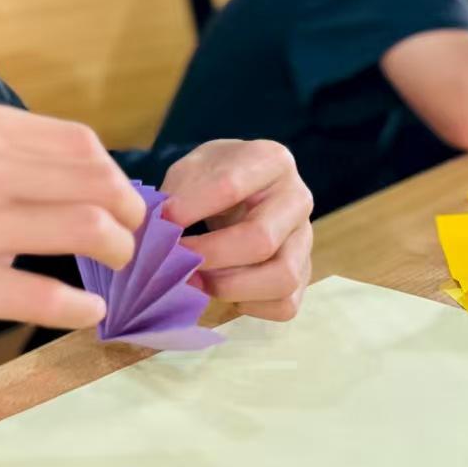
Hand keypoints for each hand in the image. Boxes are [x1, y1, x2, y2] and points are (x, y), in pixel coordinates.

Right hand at [0, 106, 149, 359]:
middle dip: (130, 219)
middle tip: (132, 243)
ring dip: (119, 256)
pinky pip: (47, 297)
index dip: (117, 180)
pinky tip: (89, 312)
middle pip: (98, 186)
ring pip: (86, 233)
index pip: (84, 146)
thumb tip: (85, 182)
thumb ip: (6, 153)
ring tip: (115, 272)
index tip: (124, 205)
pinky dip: (83, 308)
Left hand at [160, 140, 313, 321]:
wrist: (243, 191)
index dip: (190, 208)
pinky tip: (224, 291)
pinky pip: (284, 304)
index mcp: (271, 161)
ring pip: (282, 277)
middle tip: (178, 259)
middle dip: (210, 255)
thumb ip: (178, 192)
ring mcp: (305, 239)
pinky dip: (251, 305)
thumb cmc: (213, 179)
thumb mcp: (193, 168)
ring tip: (197, 280)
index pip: (231, 185)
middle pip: (261, 239)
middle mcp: (297, 199)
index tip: (163, 221)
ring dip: (230, 286)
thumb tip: (163, 228)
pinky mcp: (303, 273)